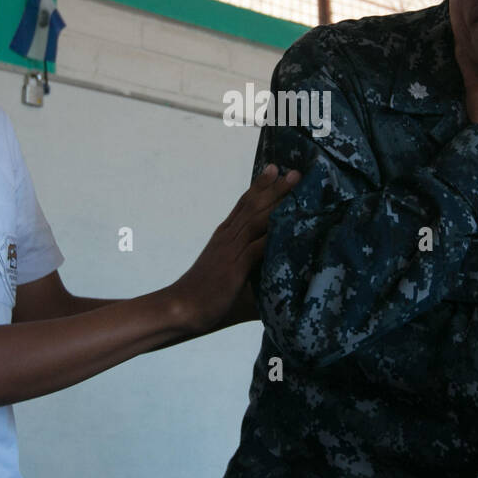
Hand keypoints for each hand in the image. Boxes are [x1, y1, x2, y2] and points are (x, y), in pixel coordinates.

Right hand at [169, 163, 300, 333]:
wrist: (182, 308)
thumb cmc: (206, 295)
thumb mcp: (228, 272)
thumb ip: (249, 266)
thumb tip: (274, 269)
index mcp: (224, 235)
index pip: (243, 204)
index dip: (259, 186)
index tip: (274, 169)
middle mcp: (227, 237)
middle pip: (253, 205)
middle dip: (274, 188)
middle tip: (295, 172)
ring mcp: (231, 250)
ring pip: (257, 219)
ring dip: (277, 201)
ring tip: (294, 186)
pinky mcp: (235, 267)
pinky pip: (257, 246)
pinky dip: (273, 234)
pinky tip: (289, 224)